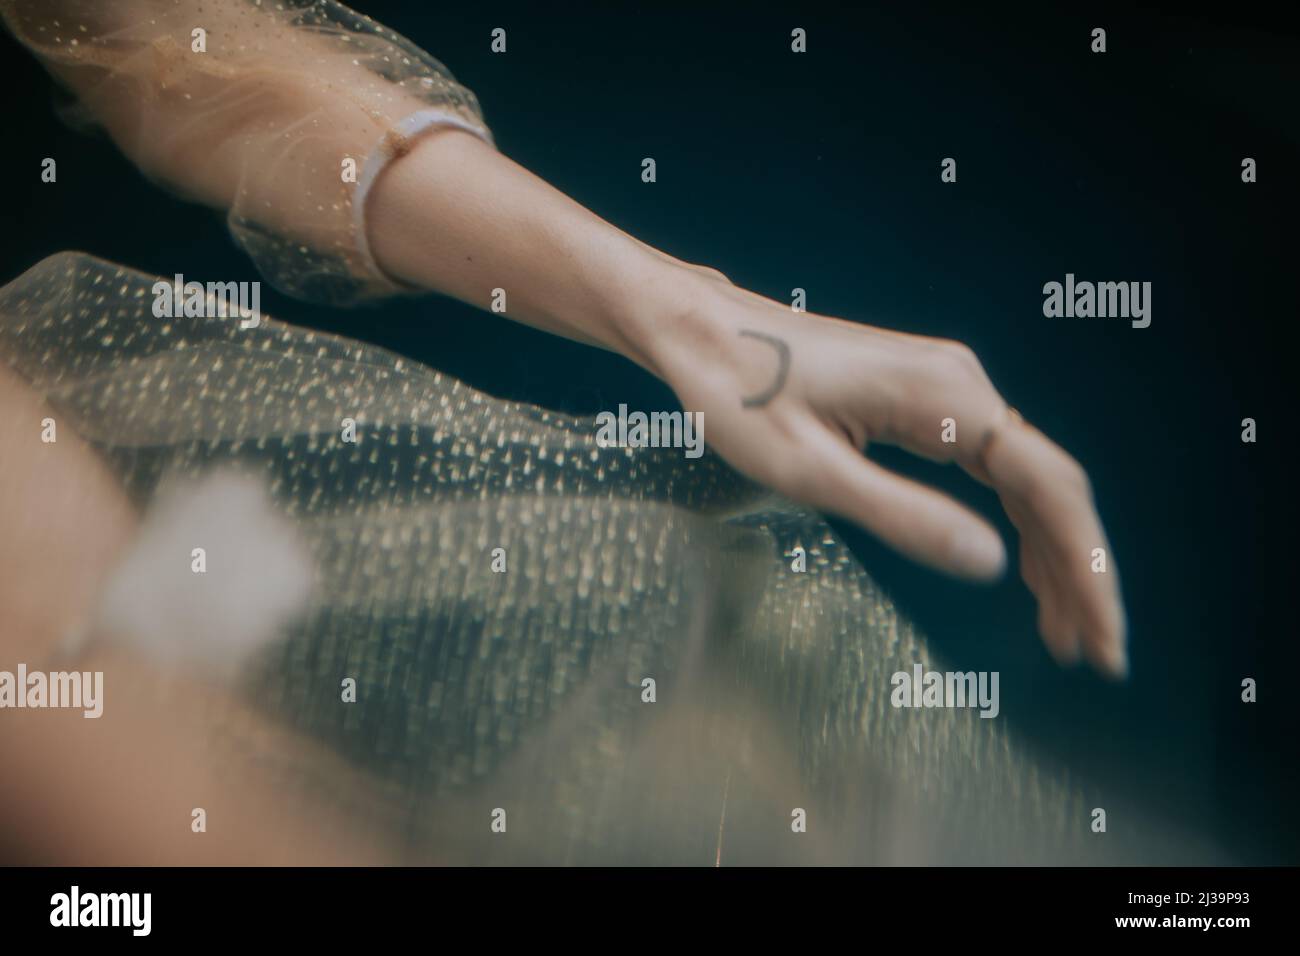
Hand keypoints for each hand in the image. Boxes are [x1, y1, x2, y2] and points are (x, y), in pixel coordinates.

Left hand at [643, 268, 1126, 677]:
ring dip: (1051, 552)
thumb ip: (902, 515)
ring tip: (1063, 628)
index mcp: (946, 397)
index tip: (1104, 636)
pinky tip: (1020, 567)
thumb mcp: (811, 471)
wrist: (701, 332)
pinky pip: (991, 466)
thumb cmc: (738, 393)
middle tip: (1095, 651)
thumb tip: (990, 563)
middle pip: (1051, 486)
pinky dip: (1012, 521)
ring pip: (1025, 479)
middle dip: (1079, 571)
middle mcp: (962, 384)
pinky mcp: (924, 400)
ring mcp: (946, 389)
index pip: (1051, 488)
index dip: (1087, 566)